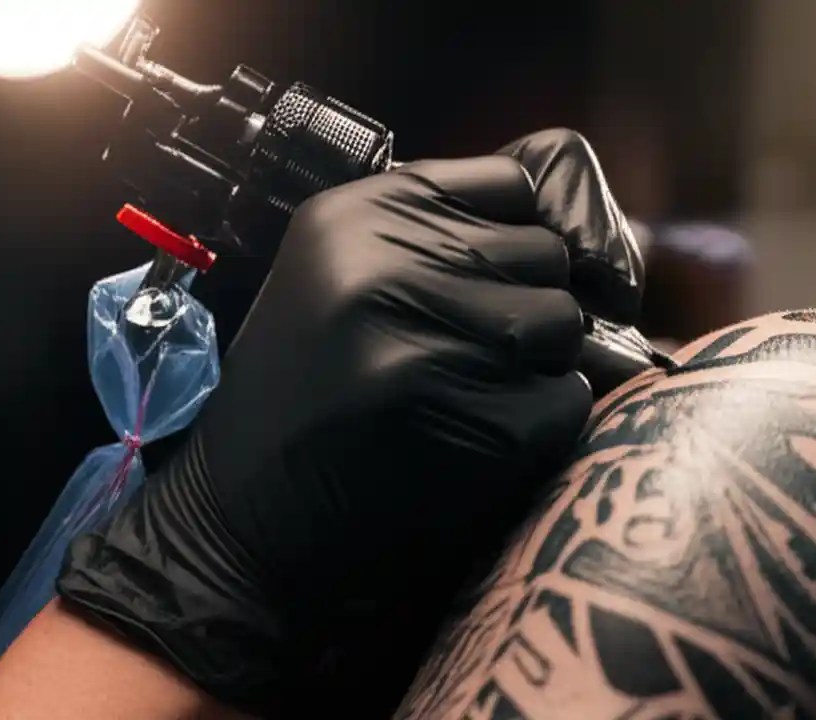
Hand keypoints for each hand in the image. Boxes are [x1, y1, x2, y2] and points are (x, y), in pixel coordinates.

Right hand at [56, 129, 644, 712]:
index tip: (484, 284)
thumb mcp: (342, 271)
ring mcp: (429, 345)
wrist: (244, 517)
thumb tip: (570, 216)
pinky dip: (540, 427)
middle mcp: (386, 266)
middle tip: (465, 354)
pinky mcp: (470, 423)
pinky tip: (474, 440)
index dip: (514, 241)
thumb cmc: (309, 388)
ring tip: (468, 395)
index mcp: (357, 214)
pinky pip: (568, 400)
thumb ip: (437, 230)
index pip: (513, 187)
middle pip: (547, 256)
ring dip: (537, 366)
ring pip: (564, 324)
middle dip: (525, 306)